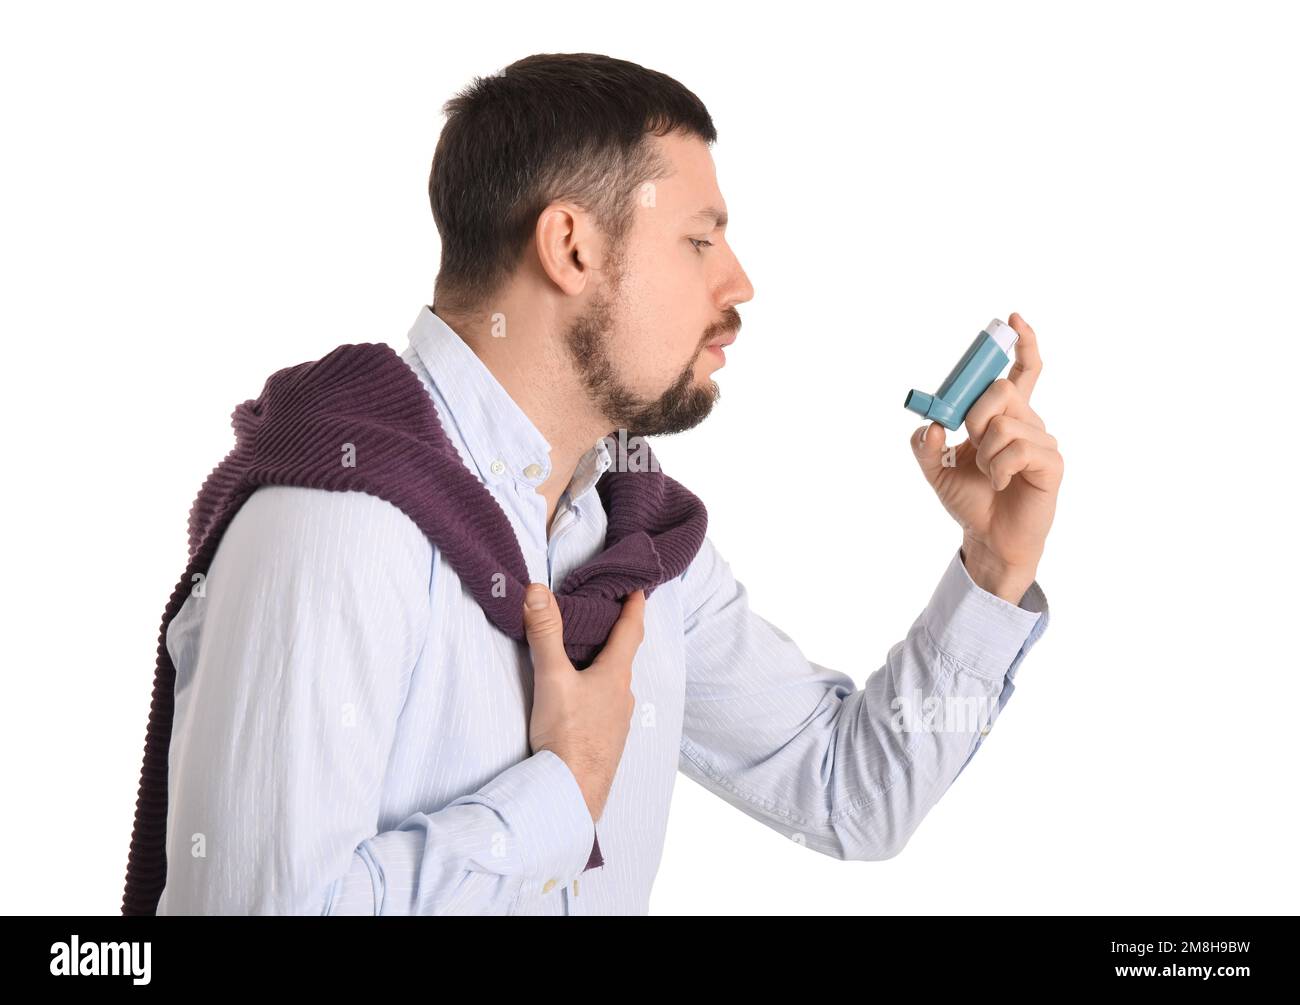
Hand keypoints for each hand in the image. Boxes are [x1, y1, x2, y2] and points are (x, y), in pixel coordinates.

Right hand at [522, 584, 645, 823]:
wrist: (573, 794)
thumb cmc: (566, 735)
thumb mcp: (551, 678)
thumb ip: (545, 634)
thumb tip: (537, 591)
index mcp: (616, 675)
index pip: (631, 631)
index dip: (634, 607)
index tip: (639, 589)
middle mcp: (624, 696)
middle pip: (623, 657)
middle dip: (616, 636)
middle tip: (606, 616)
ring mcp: (619, 722)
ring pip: (615, 685)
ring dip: (605, 667)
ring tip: (588, 656)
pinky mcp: (608, 742)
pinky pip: (607, 707)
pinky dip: (598, 693)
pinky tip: (582, 700)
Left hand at [910, 313, 1063, 602]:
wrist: (988, 538)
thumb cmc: (970, 500)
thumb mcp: (936, 470)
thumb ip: (925, 446)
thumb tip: (930, 425)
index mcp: (1005, 417)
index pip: (1022, 372)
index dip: (1023, 344)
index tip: (1014, 319)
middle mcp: (1028, 422)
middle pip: (1001, 390)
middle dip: (975, 414)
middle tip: (970, 441)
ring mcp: (1042, 442)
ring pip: (1005, 425)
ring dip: (984, 453)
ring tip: (988, 474)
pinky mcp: (1051, 464)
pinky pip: (1018, 450)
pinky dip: (998, 469)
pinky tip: (1002, 483)